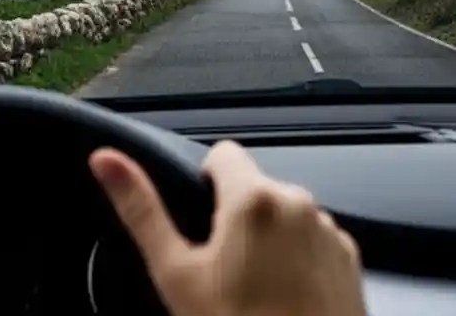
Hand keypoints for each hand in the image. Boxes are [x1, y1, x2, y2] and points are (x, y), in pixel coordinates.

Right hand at [89, 141, 364, 315]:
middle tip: (221, 273)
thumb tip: (105, 159)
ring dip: (267, 240)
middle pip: (253, 188)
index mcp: (254, 198)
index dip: (204, 186)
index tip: (200, 229)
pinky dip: (296, 261)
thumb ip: (141, 210)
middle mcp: (300, 204)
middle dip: (234, 219)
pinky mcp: (350, 261)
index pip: (222, 155)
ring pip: (284, 216)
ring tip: (253, 291)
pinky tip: (282, 299)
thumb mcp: (175, 274)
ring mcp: (330, 233)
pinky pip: (312, 243)